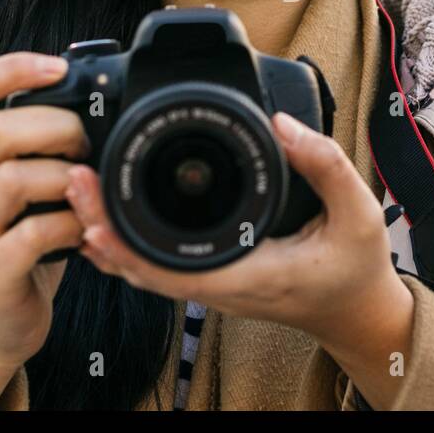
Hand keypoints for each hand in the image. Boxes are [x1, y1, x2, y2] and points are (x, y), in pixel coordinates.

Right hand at [0, 51, 89, 369]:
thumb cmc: (24, 242)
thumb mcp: (25, 186)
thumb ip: (41, 145)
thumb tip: (93, 95)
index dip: (8, 69)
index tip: (59, 67)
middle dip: (57, 126)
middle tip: (88, 146)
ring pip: (13, 178)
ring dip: (67, 177)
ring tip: (88, 189)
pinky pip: (33, 234)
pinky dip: (71, 224)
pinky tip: (84, 231)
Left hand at [64, 111, 407, 348]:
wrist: (359, 309)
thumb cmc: (356, 266)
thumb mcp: (359, 212)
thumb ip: (325, 164)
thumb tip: (282, 123)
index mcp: (250, 274)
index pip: (170, 269)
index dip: (124, 243)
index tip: (94, 203)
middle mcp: (222, 285)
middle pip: (143, 268)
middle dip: (101, 227)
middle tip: (74, 180)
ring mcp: (214, 284)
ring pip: (145, 269)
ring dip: (109, 234)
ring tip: (80, 190)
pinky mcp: (214, 275)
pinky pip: (159, 266)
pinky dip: (128, 243)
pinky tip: (108, 216)